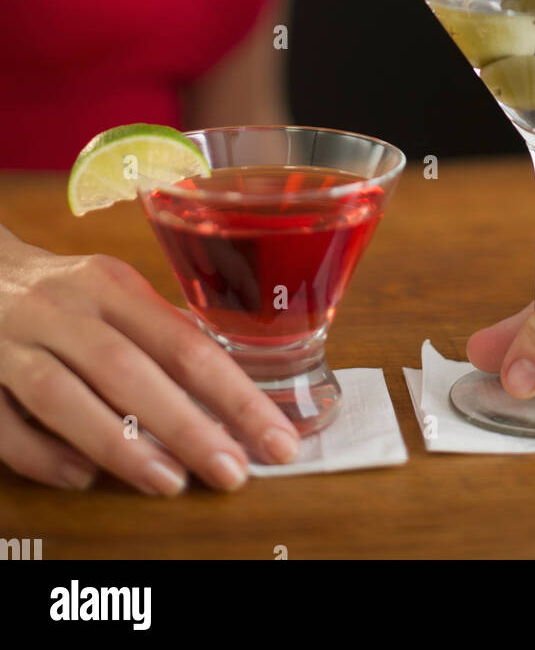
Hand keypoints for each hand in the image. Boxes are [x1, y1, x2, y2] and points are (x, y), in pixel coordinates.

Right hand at [0, 228, 300, 492]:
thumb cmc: (63, 293)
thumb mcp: (113, 291)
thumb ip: (161, 332)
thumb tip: (231, 390)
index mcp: (109, 284)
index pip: (183, 342)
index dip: (233, 394)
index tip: (275, 437)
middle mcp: (61, 310)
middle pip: (128, 370)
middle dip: (185, 425)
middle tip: (233, 471)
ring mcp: (12, 344)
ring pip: (63, 397)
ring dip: (119, 443)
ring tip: (170, 482)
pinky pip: (5, 425)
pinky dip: (43, 455)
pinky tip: (82, 478)